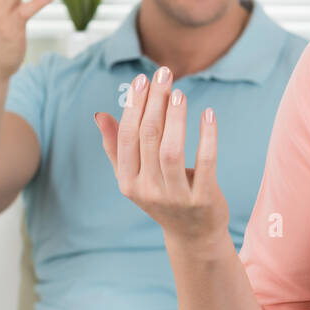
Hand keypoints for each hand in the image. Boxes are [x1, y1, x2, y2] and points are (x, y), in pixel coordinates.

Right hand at [95, 68, 230, 244]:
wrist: (193, 236)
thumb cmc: (163, 197)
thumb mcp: (135, 176)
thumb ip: (117, 147)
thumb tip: (100, 114)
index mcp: (128, 181)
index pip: (127, 137)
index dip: (133, 106)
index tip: (141, 79)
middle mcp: (148, 190)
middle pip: (148, 138)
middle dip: (154, 102)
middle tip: (163, 74)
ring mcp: (175, 197)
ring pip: (171, 150)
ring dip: (175, 117)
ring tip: (179, 92)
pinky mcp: (203, 199)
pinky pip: (205, 162)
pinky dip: (207, 136)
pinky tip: (209, 114)